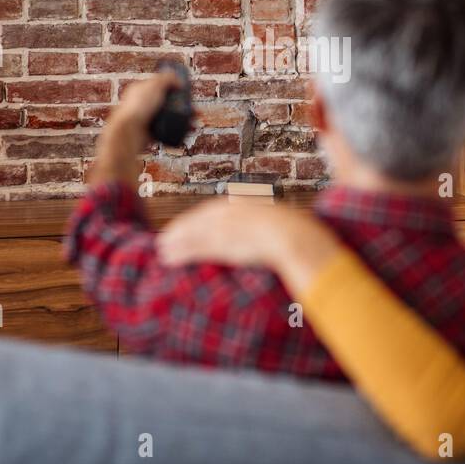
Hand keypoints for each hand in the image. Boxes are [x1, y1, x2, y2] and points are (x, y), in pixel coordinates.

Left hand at [88, 69, 183, 187]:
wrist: (128, 132)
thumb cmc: (138, 107)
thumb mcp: (155, 85)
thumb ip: (168, 78)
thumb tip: (179, 80)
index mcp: (138, 90)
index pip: (157, 85)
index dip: (172, 86)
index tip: (184, 89)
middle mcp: (141, 104)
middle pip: (165, 102)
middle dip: (182, 104)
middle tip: (194, 107)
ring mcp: (145, 119)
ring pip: (168, 117)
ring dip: (183, 118)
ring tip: (195, 120)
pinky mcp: (149, 134)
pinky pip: (167, 130)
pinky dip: (178, 130)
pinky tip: (188, 130)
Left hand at [158, 201, 345, 294]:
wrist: (302, 240)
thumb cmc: (300, 237)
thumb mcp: (283, 225)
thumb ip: (268, 229)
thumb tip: (265, 239)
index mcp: (248, 205)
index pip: (216, 210)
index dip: (198, 220)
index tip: (185, 228)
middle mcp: (235, 212)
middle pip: (202, 219)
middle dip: (182, 228)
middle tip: (164, 239)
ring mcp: (231, 227)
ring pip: (197, 233)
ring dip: (178, 241)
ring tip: (162, 251)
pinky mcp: (227, 244)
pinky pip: (200, 247)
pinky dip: (183, 252)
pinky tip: (170, 258)